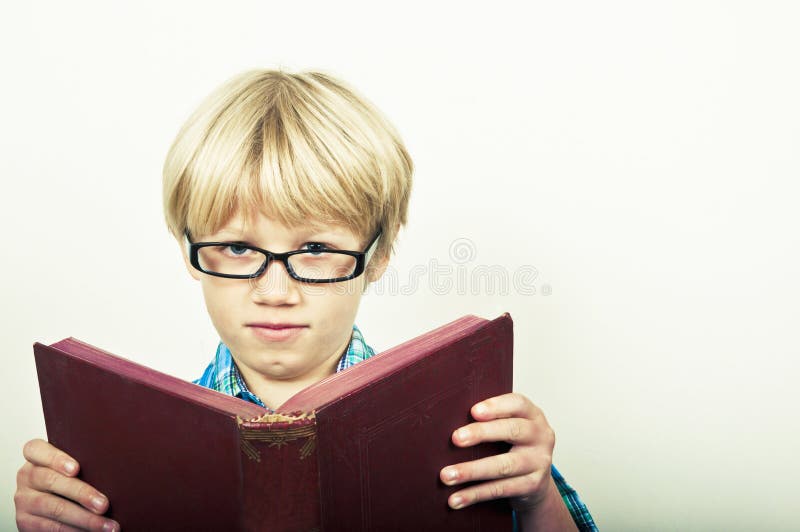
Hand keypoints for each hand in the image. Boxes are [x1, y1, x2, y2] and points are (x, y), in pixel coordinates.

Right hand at [15, 438, 119, 530]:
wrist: (51, 504)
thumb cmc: (70, 476)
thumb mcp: (72, 464)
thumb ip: (84, 460)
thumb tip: (117, 465)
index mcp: (36, 456)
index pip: (36, 450)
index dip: (56, 459)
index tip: (76, 468)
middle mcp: (27, 476)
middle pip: (51, 481)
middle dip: (81, 494)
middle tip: (104, 505)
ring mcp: (23, 500)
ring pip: (54, 508)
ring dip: (84, 519)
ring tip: (106, 525)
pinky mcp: (25, 521)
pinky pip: (50, 528)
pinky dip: (73, 531)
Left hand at [439, 393, 557, 511]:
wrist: (536, 481)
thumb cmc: (513, 445)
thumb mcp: (509, 427)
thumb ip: (489, 419)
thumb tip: (450, 418)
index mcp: (533, 415)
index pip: (518, 404)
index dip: (496, 406)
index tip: (473, 411)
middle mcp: (541, 436)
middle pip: (512, 430)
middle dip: (481, 433)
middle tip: (455, 438)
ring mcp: (539, 462)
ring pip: (504, 466)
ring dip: (472, 471)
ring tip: (447, 475)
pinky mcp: (533, 486)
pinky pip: (501, 489)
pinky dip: (475, 494)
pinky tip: (456, 498)